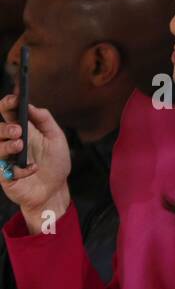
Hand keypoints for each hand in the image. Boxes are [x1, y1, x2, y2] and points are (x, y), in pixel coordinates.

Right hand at [0, 96, 71, 233]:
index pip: (7, 112)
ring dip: (6, 146)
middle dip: (5, 128)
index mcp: (21, 130)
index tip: (14, 100)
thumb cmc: (55, 162)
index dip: (7, 104)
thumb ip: (45, 121)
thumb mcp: (56, 139)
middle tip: (17, 130)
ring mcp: (5, 159)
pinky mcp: (5, 175)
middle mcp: (10, 142)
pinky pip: (5, 170)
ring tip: (20, 145)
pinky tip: (33, 169)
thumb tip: (31, 106)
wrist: (56, 189)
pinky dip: (20, 169)